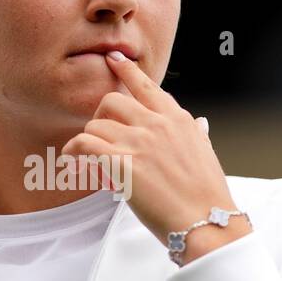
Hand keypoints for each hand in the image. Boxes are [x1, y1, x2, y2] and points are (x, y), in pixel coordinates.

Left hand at [60, 51, 251, 262]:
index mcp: (178, 120)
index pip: (147, 85)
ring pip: (96, 124)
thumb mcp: (206, 153)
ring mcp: (139, 142)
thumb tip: (199, 124)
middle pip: (113, 101)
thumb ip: (197, 134)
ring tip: (87, 157)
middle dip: (101, 116)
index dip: (127, 70)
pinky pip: (85, 144)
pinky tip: (73, 160)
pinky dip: (74, 150)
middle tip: (101, 136)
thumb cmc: (208, 195)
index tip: (113, 59)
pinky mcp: (121, 163)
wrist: (207, 221)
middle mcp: (157, 124)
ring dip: (88, 139)